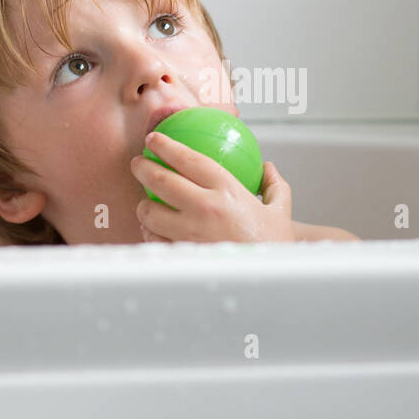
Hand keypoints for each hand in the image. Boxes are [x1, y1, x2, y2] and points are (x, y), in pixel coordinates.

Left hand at [132, 131, 294, 242]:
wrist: (268, 279)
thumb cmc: (274, 244)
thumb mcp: (280, 209)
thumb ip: (273, 185)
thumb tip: (268, 168)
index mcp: (227, 190)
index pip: (188, 159)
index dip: (166, 145)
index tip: (154, 139)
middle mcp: (205, 208)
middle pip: (161, 180)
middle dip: (142, 168)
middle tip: (138, 163)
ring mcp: (191, 234)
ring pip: (150, 212)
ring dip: (143, 204)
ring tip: (144, 202)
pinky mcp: (182, 255)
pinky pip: (154, 240)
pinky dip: (149, 233)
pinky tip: (151, 230)